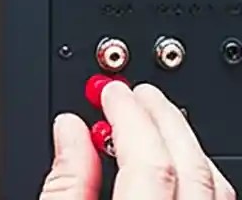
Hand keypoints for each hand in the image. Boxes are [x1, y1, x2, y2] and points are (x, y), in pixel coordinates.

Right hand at [39, 81, 234, 198]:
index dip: (129, 116)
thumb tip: (69, 129)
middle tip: (135, 91)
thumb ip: (62, 182)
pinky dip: (197, 174)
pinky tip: (174, 164)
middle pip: (191, 168)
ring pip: (215, 186)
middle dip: (162, 118)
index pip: (149, 163)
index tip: (110, 91)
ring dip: (185, 143)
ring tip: (153, 118)